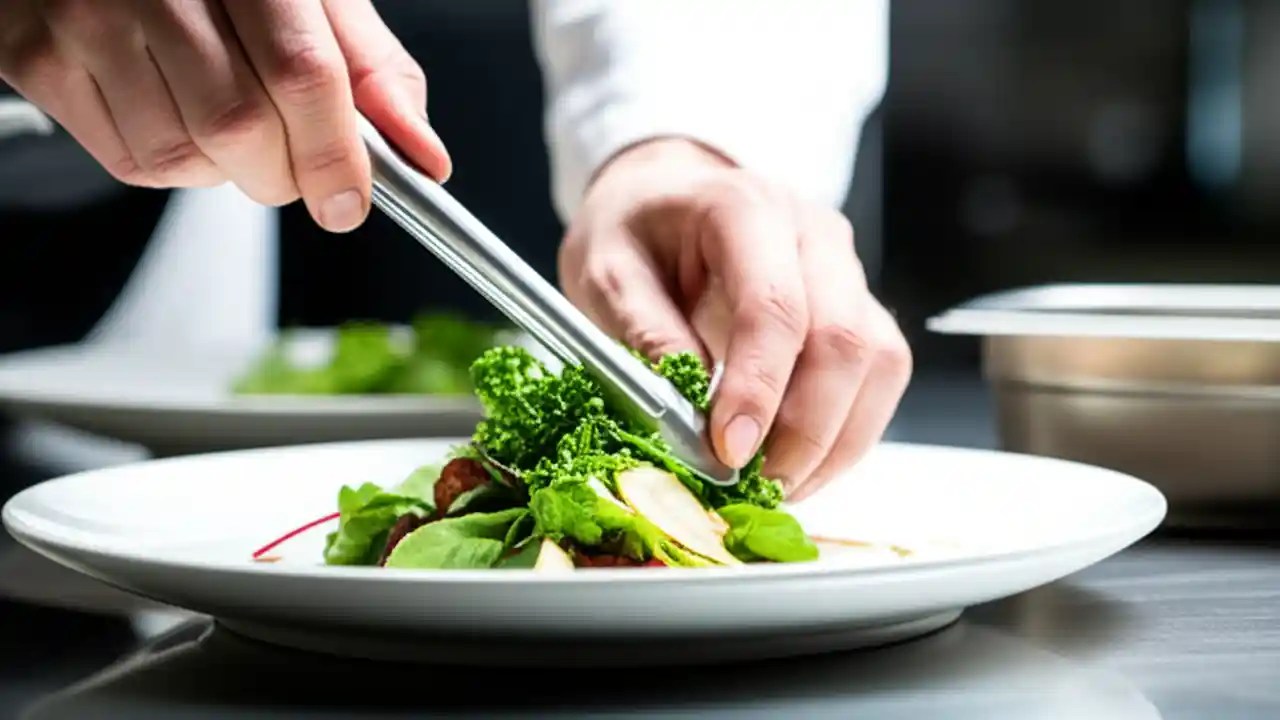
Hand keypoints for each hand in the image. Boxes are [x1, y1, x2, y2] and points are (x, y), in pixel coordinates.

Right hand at [0, 0, 449, 231]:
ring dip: (230, 171)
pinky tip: (180, 115)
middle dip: (285, 172)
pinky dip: (179, 166)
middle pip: (242, 129)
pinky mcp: (40, 61)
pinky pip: (133, 163)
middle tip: (295, 159)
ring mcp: (88, 19)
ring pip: (184, 158)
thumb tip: (422, 155)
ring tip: (230, 118)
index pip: (300, 73)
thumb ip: (371, 70)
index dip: (333, 153)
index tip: (350, 201)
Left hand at [560, 138, 911, 500]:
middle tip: (753, 486)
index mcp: (743, 209)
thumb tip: (687, 418)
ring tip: (776, 486)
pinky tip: (799, 464)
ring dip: (834, 440)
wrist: (665, 195)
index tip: (728, 454)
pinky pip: (878, 377)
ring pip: (878, 363)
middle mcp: (813, 234)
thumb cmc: (634, 229)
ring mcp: (846, 269)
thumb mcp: (605, 272)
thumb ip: (644, 335)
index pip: (775, 306)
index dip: (758, 389)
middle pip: (843, 340)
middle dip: (804, 430)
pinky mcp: (859, 308)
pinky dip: (845, 434)